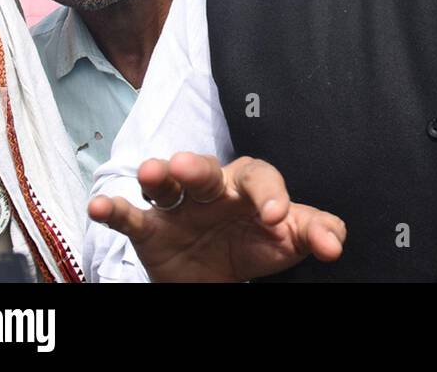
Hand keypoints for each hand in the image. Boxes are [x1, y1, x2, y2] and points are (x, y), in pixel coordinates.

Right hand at [87, 152, 345, 281]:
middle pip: (205, 170)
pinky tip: (99, 207)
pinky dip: (114, 209)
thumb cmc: (259, 240)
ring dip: (157, 176)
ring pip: (166, 184)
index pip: (261, 179)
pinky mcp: (150, 230)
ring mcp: (178, 207)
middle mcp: (212, 189)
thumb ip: (317, 233)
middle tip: (191, 167)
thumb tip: (336, 244)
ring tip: (152, 172)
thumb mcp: (291, 237)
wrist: (222, 270)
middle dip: (197, 168)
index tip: (277, 217)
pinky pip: (130, 216)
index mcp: (251, 186)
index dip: (270, 194)